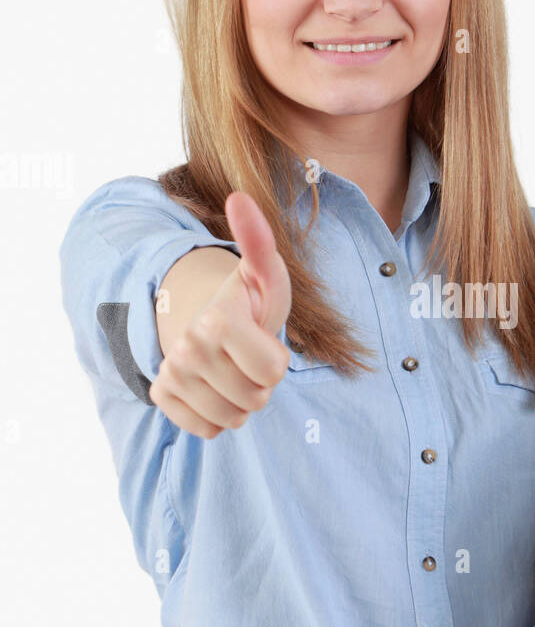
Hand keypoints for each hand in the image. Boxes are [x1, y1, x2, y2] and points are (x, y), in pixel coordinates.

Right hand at [149, 192, 291, 438]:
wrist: (208, 320)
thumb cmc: (248, 300)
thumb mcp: (265, 273)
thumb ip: (259, 240)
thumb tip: (240, 196)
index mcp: (217, 319)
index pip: (274, 373)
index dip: (278, 361)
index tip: (263, 337)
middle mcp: (187, 348)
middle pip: (255, 399)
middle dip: (261, 383)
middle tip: (248, 355)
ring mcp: (172, 374)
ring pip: (232, 419)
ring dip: (242, 401)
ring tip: (234, 371)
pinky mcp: (163, 397)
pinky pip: (207, 430)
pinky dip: (217, 416)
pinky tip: (214, 389)